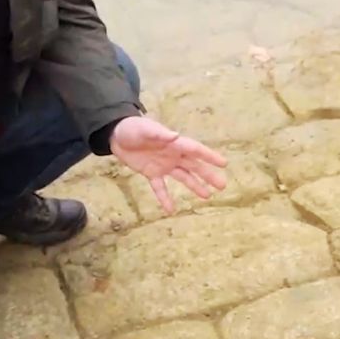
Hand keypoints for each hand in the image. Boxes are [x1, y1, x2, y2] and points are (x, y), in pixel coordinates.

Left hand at [110, 116, 228, 213]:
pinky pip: (160, 188)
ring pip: (183, 177)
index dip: (209, 156)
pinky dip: (165, 198)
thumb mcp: (145, 129)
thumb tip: (175, 136)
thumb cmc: (133, 128)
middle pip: (194, 166)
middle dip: (208, 175)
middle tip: (222, 185)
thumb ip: (159, 133)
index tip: (223, 163)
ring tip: (207, 196)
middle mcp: (173, 155)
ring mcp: (163, 165)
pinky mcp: (151, 173)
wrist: (116, 135)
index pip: (195, 150)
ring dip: (195, 186)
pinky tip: (171, 210)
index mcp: (174, 143)